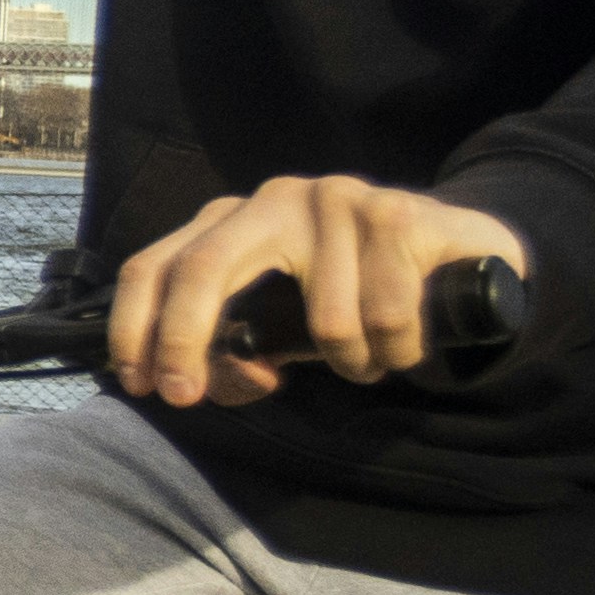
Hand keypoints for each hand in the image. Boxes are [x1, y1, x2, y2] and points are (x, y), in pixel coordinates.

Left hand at [106, 175, 529, 408]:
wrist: (459, 255)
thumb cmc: (356, 294)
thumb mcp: (283, 322)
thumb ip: (237, 347)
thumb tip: (209, 379)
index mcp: (232, 221)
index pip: (156, 264)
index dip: (134, 327)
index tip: (138, 384)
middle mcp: (275, 199)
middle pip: (204, 268)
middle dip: (186, 340)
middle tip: (190, 397)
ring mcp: (335, 198)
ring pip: (325, 321)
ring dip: (351, 364)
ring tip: (367, 357)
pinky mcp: (395, 212)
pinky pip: (386, 316)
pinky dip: (399, 349)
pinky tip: (404, 340)